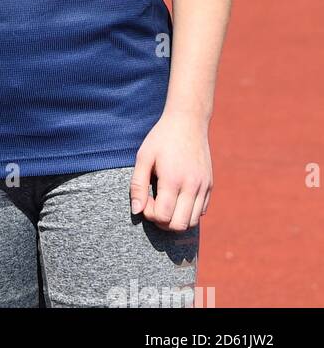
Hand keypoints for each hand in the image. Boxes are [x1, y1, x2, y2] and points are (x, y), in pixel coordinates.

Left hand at [131, 112, 211, 230]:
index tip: (145, 199)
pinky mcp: (210, 186)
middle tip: (154, 205)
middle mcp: (192, 186)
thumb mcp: (143, 156)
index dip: (150, 214)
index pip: (163, 216)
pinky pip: (201, 211)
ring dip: (176, 219)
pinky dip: (188, 212)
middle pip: (179, 225)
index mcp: (173, 179)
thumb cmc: (161, 138)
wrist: (188, 122)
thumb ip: (137, 185)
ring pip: (192, 222)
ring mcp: (204, 187)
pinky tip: (177, 197)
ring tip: (165, 202)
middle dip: (162, 222)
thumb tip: (136, 211)